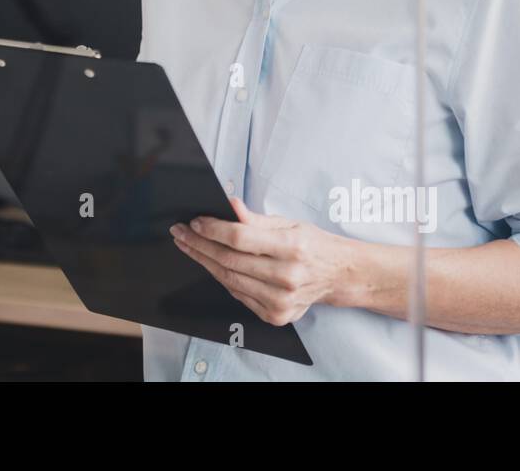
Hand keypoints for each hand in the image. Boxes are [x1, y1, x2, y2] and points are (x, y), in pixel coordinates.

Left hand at [170, 197, 349, 325]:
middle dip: (199, 245)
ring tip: (189, 246)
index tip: (195, 222)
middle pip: (230, 260)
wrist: (338, 275)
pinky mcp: (276, 315)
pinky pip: (239, 295)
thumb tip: (229, 204)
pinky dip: (222, 278)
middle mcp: (287, 276)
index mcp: (293, 247)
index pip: (240, 238)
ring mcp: (281, 300)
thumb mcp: (289, 223)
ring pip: (230, 280)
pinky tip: (211, 264)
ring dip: (204, 262)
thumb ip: (255, 219)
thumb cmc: (312, 245)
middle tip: (181, 233)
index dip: (213, 229)